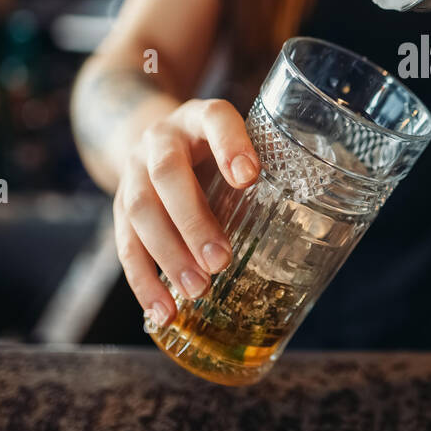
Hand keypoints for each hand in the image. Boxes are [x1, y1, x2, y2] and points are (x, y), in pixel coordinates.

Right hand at [113, 98, 260, 327]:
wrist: (151, 137)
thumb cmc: (212, 149)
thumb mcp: (236, 144)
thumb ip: (265, 169)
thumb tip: (311, 227)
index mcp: (200, 118)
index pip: (215, 119)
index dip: (230, 144)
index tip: (249, 176)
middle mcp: (161, 139)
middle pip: (167, 174)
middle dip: (193, 220)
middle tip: (221, 260)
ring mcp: (134, 171)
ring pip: (140, 211)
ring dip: (169, 256)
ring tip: (197, 290)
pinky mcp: (119, 205)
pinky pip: (125, 244)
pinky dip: (144, 282)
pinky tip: (163, 312)